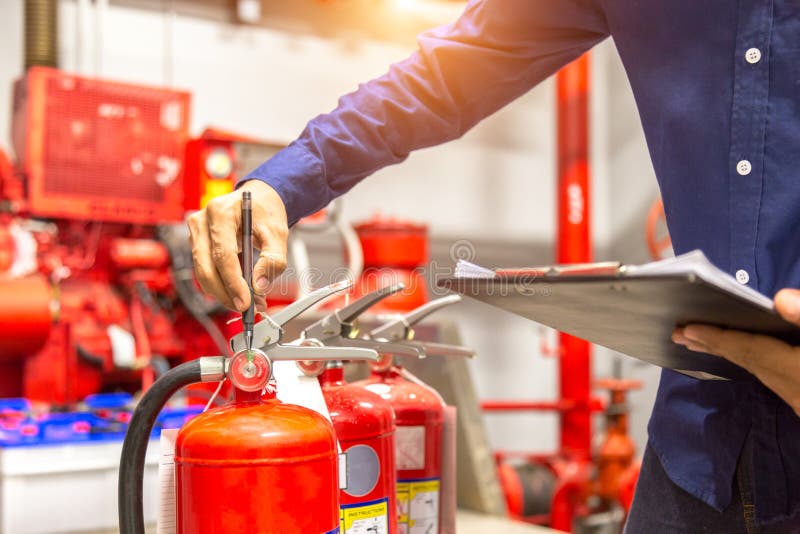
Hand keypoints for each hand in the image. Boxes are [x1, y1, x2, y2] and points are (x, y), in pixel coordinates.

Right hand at [187, 180, 287, 311]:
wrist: (258, 200)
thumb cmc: (266, 211)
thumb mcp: (278, 233)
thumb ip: (272, 260)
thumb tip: (259, 286)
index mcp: (220, 212)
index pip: (223, 255)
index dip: (234, 283)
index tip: (246, 302)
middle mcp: (201, 221)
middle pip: (207, 268)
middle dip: (227, 293)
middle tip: (248, 308)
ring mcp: (195, 233)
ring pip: (203, 274)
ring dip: (225, 293)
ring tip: (250, 301)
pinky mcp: (197, 244)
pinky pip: (206, 271)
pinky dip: (222, 285)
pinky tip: (240, 291)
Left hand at [672, 289, 799, 415]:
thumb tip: (780, 299)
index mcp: (797, 372)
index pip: (748, 350)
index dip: (717, 338)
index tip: (688, 329)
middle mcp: (795, 391)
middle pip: (744, 362)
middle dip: (710, 345)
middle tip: (678, 334)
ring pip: (754, 372)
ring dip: (725, 354)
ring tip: (695, 343)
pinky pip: (768, 378)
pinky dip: (747, 363)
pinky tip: (739, 356)